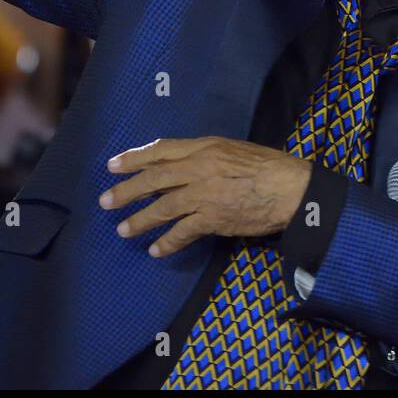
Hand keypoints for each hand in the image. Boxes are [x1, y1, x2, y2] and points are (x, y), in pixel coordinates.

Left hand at [100, 137, 312, 257]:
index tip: (112, 164)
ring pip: (162, 207)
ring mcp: (205, 194)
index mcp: (205, 147)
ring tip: (122, 230)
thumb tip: (181, 165)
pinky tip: (156, 250)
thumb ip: (206, 155)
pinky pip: (183, 232)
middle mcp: (200, 168)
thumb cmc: (267, 166)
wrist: (291, 188)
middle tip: (106, 200)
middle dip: (127, 190)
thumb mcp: (233, 149)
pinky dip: (167, 242)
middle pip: (154, 178)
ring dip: (140, 220)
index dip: (134, 157)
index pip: (161, 150)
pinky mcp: (213, 218)